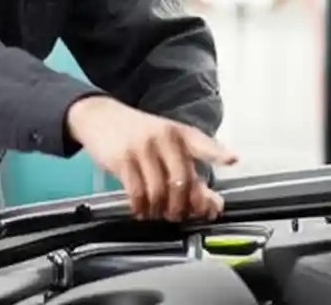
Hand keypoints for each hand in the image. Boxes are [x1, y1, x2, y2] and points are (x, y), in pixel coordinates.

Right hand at [65, 96, 237, 221]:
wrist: (99, 117)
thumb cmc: (136, 133)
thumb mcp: (163, 141)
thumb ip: (186, 169)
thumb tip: (211, 204)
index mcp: (179, 133)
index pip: (202, 143)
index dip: (217, 153)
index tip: (231, 160)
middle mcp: (163, 138)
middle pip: (181, 181)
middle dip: (181, 206)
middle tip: (177, 214)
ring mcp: (142, 148)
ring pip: (159, 191)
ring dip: (159, 210)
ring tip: (156, 212)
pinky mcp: (122, 160)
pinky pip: (137, 193)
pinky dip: (141, 208)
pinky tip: (141, 209)